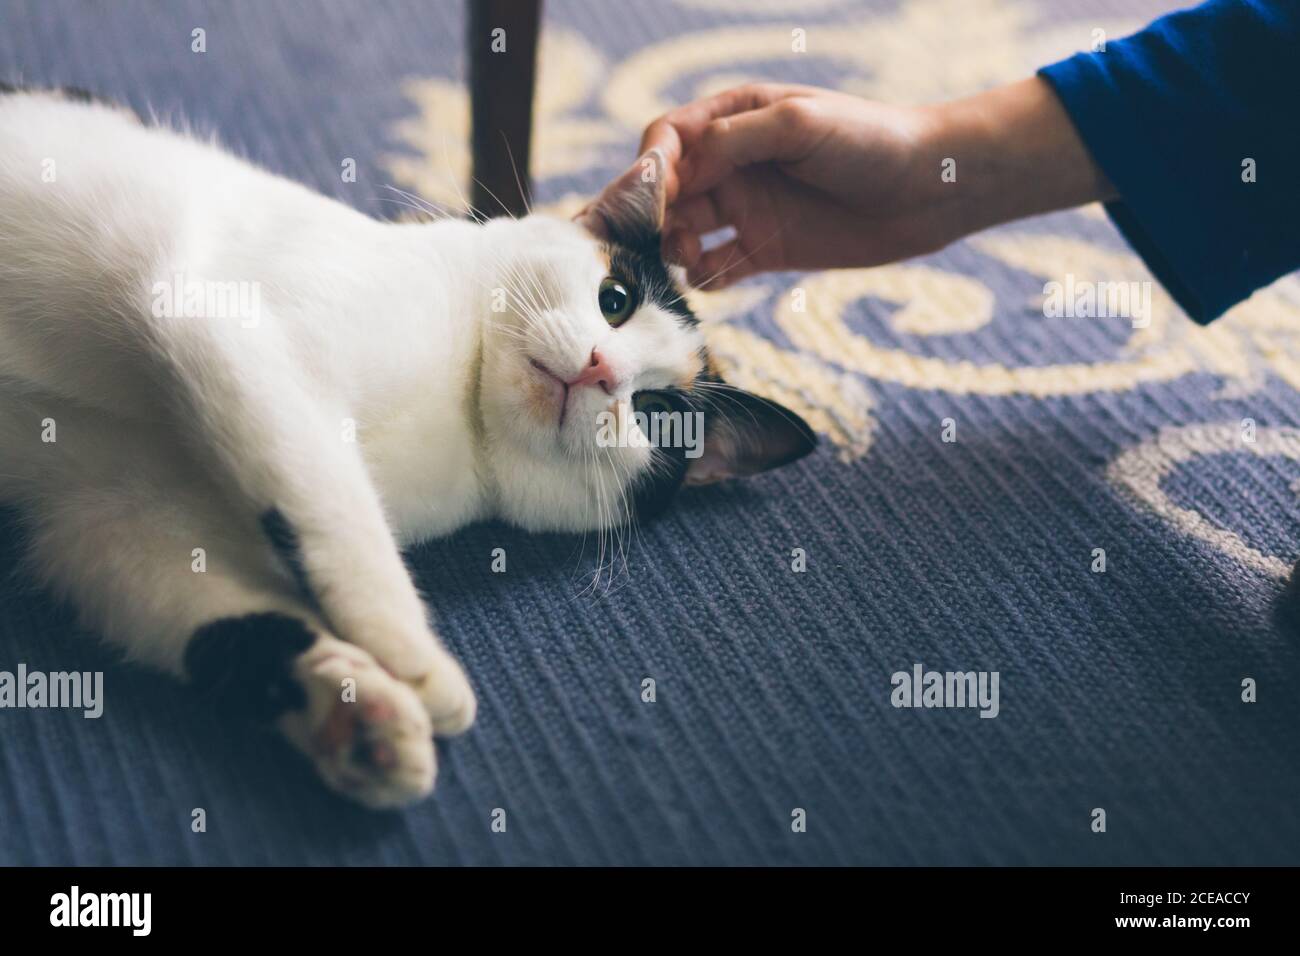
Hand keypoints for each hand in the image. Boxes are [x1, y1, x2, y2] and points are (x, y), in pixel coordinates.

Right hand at [639, 79, 1114, 287]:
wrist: (929, 190)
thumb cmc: (871, 140)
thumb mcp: (801, 123)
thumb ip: (736, 139)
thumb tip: (679, 166)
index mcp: (735, 118)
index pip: (668, 139)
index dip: (651, 166)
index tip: (655, 196)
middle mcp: (733, 163)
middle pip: (667, 190)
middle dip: (650, 214)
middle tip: (650, 239)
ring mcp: (747, 208)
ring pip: (683, 231)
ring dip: (674, 246)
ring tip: (690, 256)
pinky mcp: (764, 249)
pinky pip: (716, 268)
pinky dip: (703, 277)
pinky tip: (713, 276)